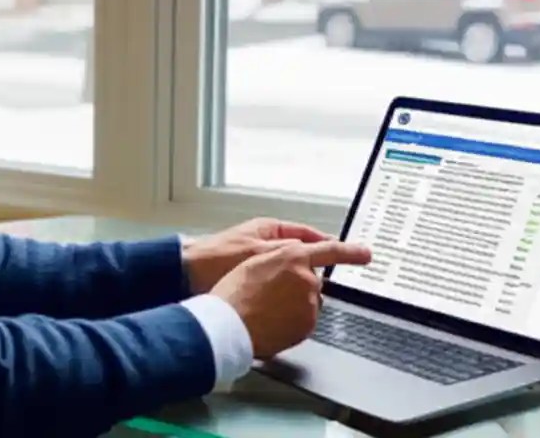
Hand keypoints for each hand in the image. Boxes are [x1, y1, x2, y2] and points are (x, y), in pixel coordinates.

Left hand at [181, 217, 330, 294]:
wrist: (183, 275)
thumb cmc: (216, 259)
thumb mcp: (260, 253)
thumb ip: (289, 253)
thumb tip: (314, 258)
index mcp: (270, 230)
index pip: (311, 237)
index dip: (335, 247)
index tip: (357, 254)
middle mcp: (265, 243)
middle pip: (303, 256)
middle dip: (316, 271)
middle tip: (331, 285)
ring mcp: (257, 261)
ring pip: (291, 274)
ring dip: (300, 285)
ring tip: (310, 300)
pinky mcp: (249, 279)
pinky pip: (277, 287)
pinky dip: (286, 295)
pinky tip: (289, 308)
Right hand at [210, 241, 371, 358]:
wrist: (228, 325)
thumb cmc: (234, 293)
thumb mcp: (255, 261)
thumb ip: (282, 256)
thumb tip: (295, 259)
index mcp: (293, 257)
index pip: (330, 251)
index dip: (351, 251)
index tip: (366, 254)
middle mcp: (307, 280)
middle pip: (312, 281)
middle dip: (298, 286)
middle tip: (270, 294)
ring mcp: (309, 304)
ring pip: (309, 302)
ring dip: (294, 304)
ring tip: (267, 310)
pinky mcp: (308, 326)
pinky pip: (305, 320)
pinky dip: (293, 321)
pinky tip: (272, 321)